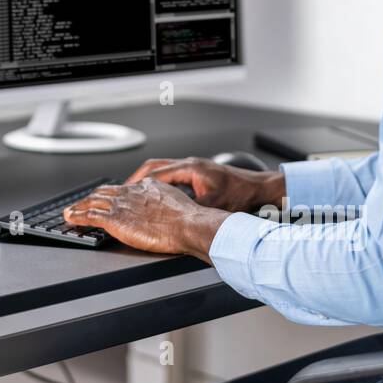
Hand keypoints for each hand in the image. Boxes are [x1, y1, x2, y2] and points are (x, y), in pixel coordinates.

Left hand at [63, 178, 230, 261]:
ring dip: (79, 206)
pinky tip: (69, 218)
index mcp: (146, 186)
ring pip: (93, 201)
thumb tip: (163, 210)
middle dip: (91, 197)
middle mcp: (131, 192)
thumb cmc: (188, 218)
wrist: (188, 224)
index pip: (123, 188)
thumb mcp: (175, 201)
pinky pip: (89, 215)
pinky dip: (76, 216)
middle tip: (82, 202)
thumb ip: (163, 202)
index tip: (107, 197)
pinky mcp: (114, 219)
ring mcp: (121, 204)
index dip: (112, 193)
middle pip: (104, 192)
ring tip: (70, 210)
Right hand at [125, 156, 284, 213]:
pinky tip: (156, 194)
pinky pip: (171, 173)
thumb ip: (192, 209)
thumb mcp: (214, 206)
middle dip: (136, 178)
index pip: (155, 172)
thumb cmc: (241, 195)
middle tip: (123, 191)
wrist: (259, 188)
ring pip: (162, 168)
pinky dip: (159, 182)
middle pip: (154, 165)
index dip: (137, 183)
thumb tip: (172, 218)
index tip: (125, 191)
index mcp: (190, 168)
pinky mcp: (198, 173)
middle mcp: (190, 164)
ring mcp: (193, 167)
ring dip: (147, 179)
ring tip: (135, 192)